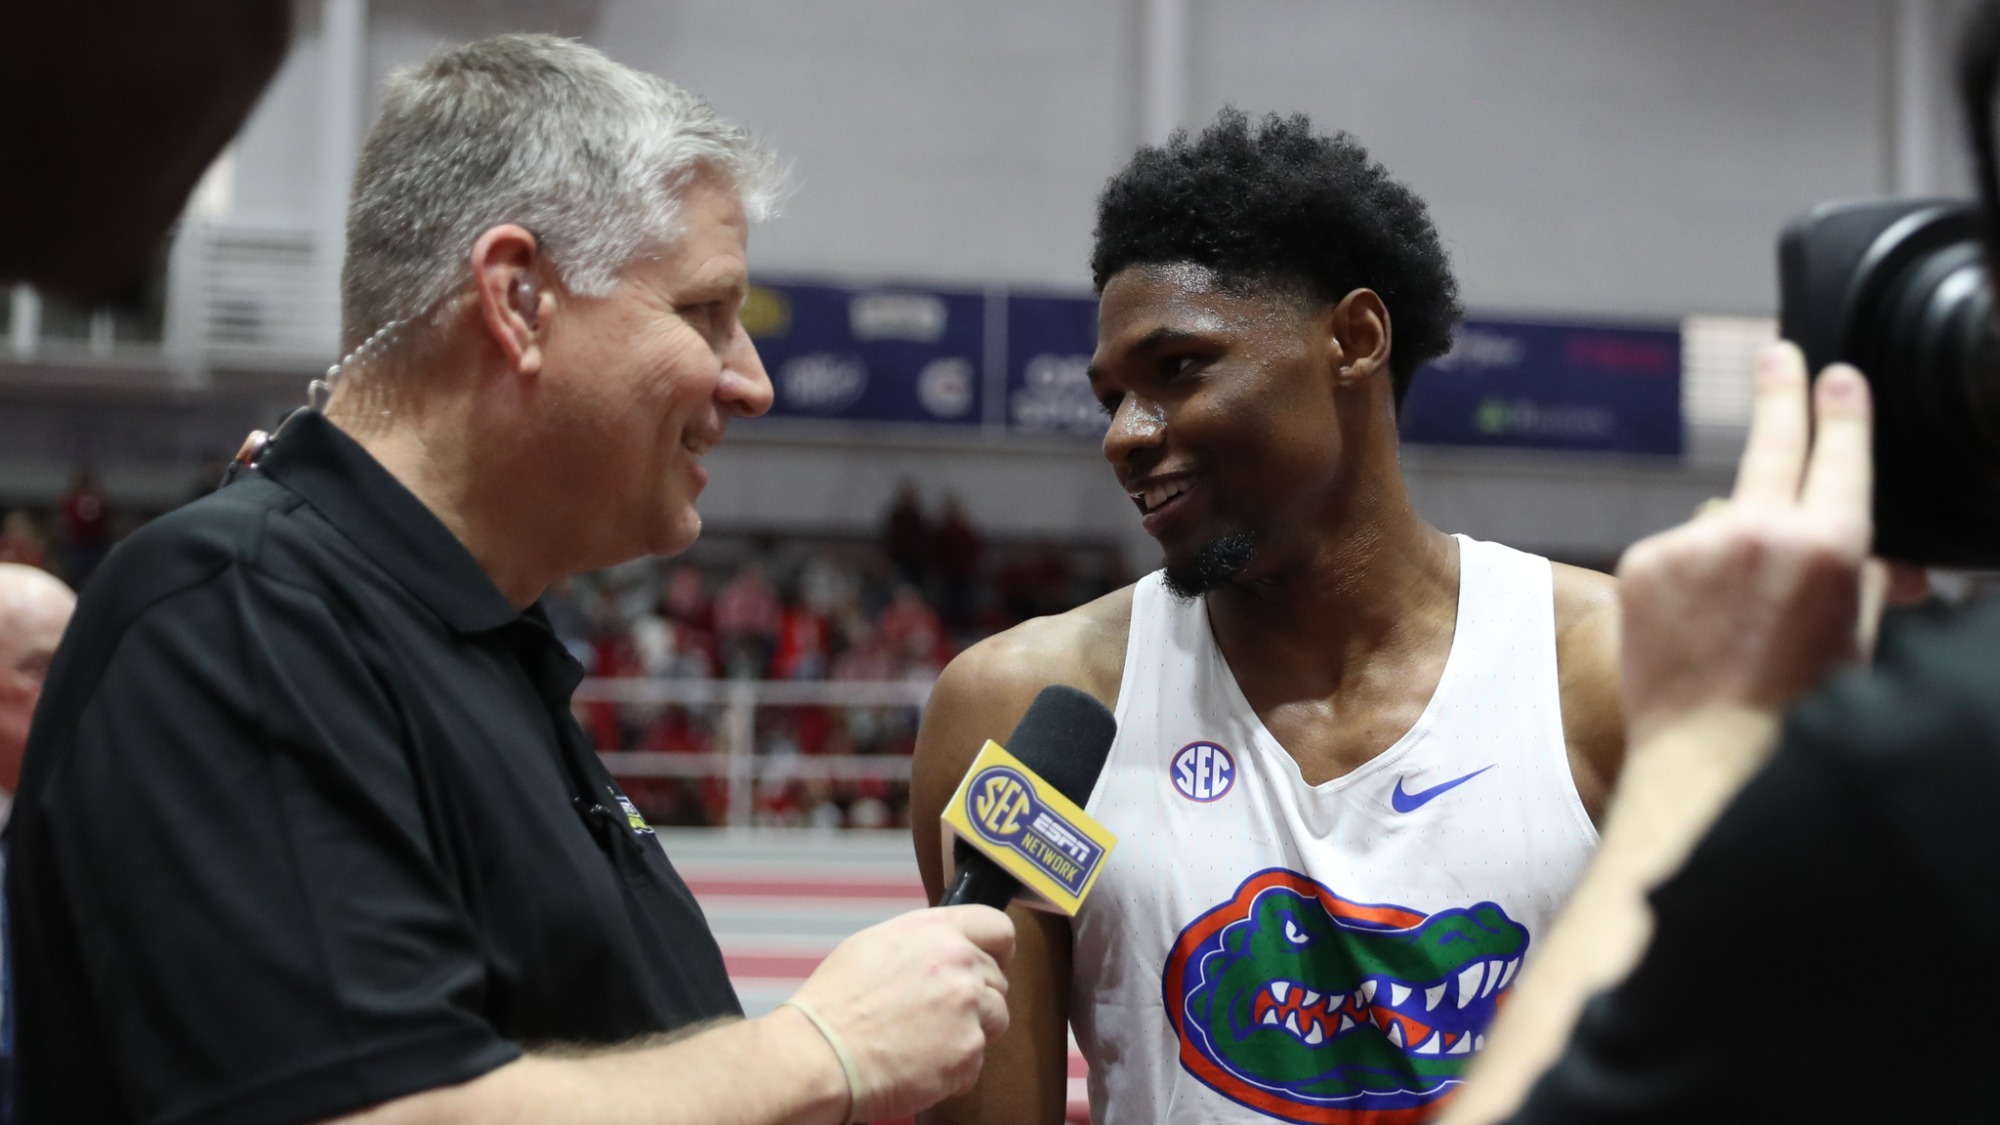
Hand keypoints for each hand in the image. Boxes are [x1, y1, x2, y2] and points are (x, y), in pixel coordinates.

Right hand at [787, 904, 1014, 1121]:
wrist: (822, 1054)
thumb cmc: (835, 1003)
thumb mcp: (875, 944)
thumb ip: (923, 943)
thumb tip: (941, 951)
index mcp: (937, 932)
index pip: (999, 929)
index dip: (998, 950)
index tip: (992, 964)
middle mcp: (960, 964)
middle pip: (997, 980)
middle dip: (975, 998)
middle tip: (938, 1015)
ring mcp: (969, 1008)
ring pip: (995, 1020)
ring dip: (970, 1032)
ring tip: (927, 1042)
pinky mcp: (968, 1051)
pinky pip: (977, 1060)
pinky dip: (955, 1068)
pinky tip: (920, 1064)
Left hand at [1616, 341, 1872, 748]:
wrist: (1709, 757)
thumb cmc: (1797, 714)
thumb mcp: (1858, 643)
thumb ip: (1868, 584)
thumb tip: (1891, 562)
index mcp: (1830, 546)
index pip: (1839, 454)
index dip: (1840, 410)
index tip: (1835, 376)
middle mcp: (1760, 529)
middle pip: (1772, 444)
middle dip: (1781, 394)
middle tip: (1779, 354)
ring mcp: (1695, 542)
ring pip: (1720, 519)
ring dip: (1730, 547)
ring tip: (1735, 619)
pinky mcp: (1644, 561)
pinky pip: (1676, 552)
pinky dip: (1686, 578)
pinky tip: (1695, 628)